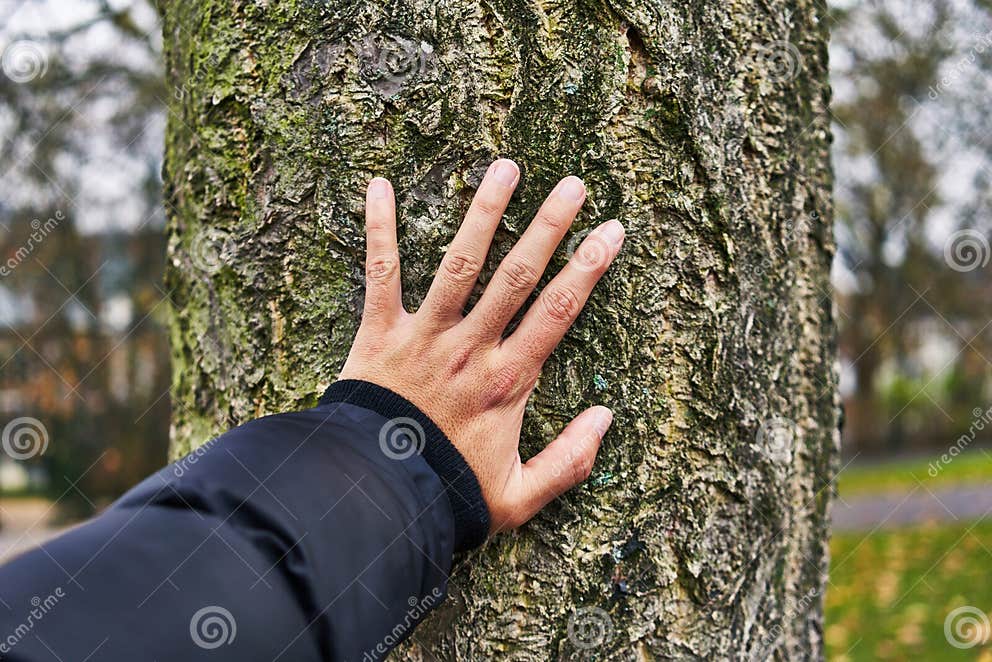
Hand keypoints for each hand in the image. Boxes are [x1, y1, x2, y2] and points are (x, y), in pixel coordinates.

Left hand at [338, 159, 623, 533]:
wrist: (373, 497)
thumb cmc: (447, 494)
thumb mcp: (518, 497)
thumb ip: (567, 461)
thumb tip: (606, 417)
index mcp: (507, 382)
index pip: (558, 312)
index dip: (589, 269)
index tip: (612, 230)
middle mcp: (470, 349)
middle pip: (517, 277)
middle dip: (548, 228)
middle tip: (571, 184)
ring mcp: (424, 336)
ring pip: (459, 264)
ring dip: (483, 213)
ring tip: (505, 168)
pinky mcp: (379, 333)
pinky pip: (381, 274)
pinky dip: (378, 230)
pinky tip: (379, 185)